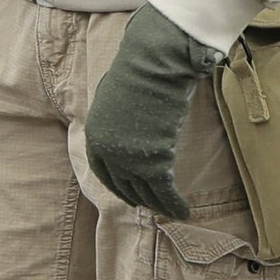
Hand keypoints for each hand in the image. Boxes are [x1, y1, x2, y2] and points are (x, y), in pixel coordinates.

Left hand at [83, 4, 226, 220]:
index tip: (131, 196)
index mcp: (95, 134)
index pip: (103, 171)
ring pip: (145, 192)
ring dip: (160, 206)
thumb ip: (119, 121)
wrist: (152, 66)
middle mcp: (107, 150)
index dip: (118, 187)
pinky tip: (184, 212)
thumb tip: (130, 129)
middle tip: (153, 207)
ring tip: (174, 213)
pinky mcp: (152, 162)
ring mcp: (128, 158)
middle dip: (139, 198)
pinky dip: (174, 204)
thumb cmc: (139, 74)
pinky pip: (164, 191)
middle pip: (123, 185)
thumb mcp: (117, 100)